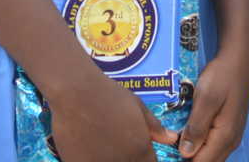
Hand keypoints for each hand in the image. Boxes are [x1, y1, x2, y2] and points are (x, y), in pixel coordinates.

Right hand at [49, 70, 178, 161]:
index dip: (145, 158)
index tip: (136, 150)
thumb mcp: (137, 108)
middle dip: (128, 159)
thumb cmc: (109, 96)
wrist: (77, 93)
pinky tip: (86, 149)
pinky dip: (89, 159)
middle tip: (117, 144)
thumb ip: (155, 128)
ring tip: (101, 145)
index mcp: (141, 152)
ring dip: (109, 159)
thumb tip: (171, 138)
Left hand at [178, 45, 248, 160]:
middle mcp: (230, 142)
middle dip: (186, 158)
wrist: (239, 61)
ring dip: (192, 153)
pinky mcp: (228, 130)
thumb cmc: (222, 77)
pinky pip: (212, 146)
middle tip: (168, 145)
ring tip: (174, 140)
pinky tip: (185, 134)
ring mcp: (231, 137)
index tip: (166, 152)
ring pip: (209, 156)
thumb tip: (186, 154)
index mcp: (225, 137)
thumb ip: (196, 127)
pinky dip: (199, 145)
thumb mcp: (206, 98)